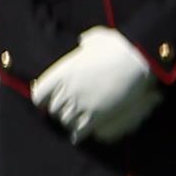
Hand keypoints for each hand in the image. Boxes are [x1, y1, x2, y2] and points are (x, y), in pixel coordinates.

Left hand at [28, 26, 163, 140]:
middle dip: (59, 110)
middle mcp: (68, 90)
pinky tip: (78, 137)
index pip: (39, 94)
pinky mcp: (96, 115)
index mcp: (62, 73)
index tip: (45, 101)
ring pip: (66, 121)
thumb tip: (83, 41)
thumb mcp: (98, 38)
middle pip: (53, 109)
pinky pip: (80, 131)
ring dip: (69, 122)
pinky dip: (78, 135)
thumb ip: (87, 40)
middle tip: (65, 110)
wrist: (136, 61)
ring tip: (74, 121)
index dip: (42, 99)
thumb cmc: (118, 46)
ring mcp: (81, 104)